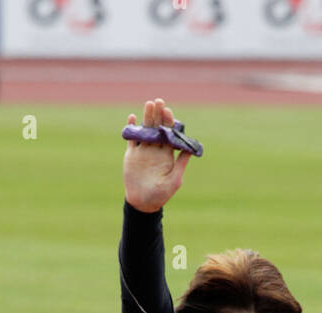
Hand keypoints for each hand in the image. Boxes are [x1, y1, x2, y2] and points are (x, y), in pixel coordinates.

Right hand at [124, 97, 192, 213]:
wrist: (143, 202)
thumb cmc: (161, 194)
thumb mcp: (175, 180)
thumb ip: (181, 163)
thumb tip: (190, 149)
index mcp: (166, 154)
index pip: (168, 134)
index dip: (169, 122)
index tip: (169, 112)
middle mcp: (155, 149)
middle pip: (157, 128)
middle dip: (158, 115)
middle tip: (159, 102)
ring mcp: (143, 151)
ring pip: (145, 130)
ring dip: (147, 117)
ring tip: (149, 104)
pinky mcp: (131, 154)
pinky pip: (132, 138)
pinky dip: (132, 128)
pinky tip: (132, 117)